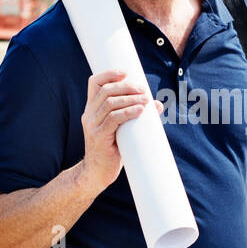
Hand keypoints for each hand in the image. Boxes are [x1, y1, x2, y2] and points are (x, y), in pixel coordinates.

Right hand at [80, 69, 149, 191]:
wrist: (97, 174)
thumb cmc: (111, 150)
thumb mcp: (121, 129)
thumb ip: (134, 115)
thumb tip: (157, 104)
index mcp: (91, 109)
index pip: (94, 83)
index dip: (108, 74)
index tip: (125, 73)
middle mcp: (88, 114)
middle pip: (105, 90)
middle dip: (126, 87)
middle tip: (143, 90)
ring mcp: (92, 125)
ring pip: (110, 103)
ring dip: (130, 99)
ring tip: (145, 100)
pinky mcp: (99, 137)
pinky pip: (113, 119)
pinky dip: (128, 112)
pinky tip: (140, 111)